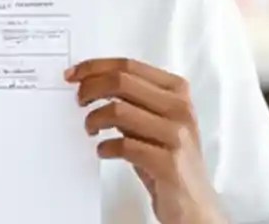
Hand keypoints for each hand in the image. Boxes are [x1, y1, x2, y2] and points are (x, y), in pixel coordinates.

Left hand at [66, 58, 225, 223]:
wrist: (195, 202)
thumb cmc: (170, 158)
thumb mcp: (154, 120)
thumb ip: (132, 100)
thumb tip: (91, 83)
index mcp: (177, 91)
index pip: (128, 65)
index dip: (94, 67)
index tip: (73, 75)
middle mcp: (179, 108)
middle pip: (120, 82)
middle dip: (90, 88)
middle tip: (79, 101)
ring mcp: (176, 134)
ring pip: (118, 110)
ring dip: (93, 119)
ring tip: (91, 130)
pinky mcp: (168, 162)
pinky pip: (123, 145)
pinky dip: (105, 147)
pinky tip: (103, 151)